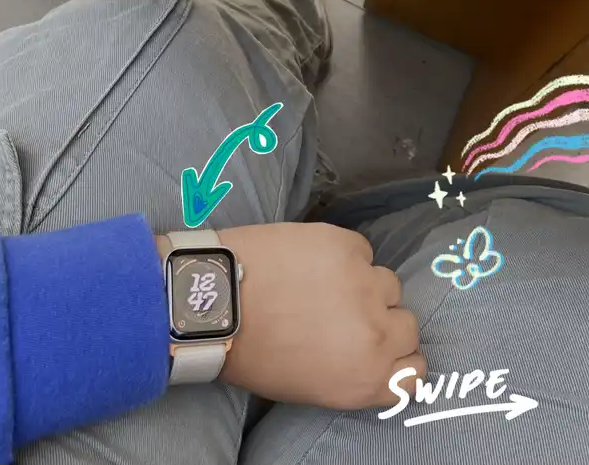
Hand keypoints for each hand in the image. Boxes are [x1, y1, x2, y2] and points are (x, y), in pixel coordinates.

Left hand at [216, 222, 425, 409]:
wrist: (216, 299)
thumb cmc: (251, 350)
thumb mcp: (308, 386)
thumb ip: (353, 373)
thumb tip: (370, 356)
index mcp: (366, 377)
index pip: (416, 369)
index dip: (398, 356)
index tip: (380, 346)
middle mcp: (376, 334)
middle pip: (407, 323)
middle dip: (384, 319)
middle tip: (348, 312)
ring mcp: (364, 284)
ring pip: (388, 282)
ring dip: (365, 284)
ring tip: (326, 283)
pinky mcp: (346, 245)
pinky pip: (362, 250)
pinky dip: (344, 254)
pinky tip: (313, 259)